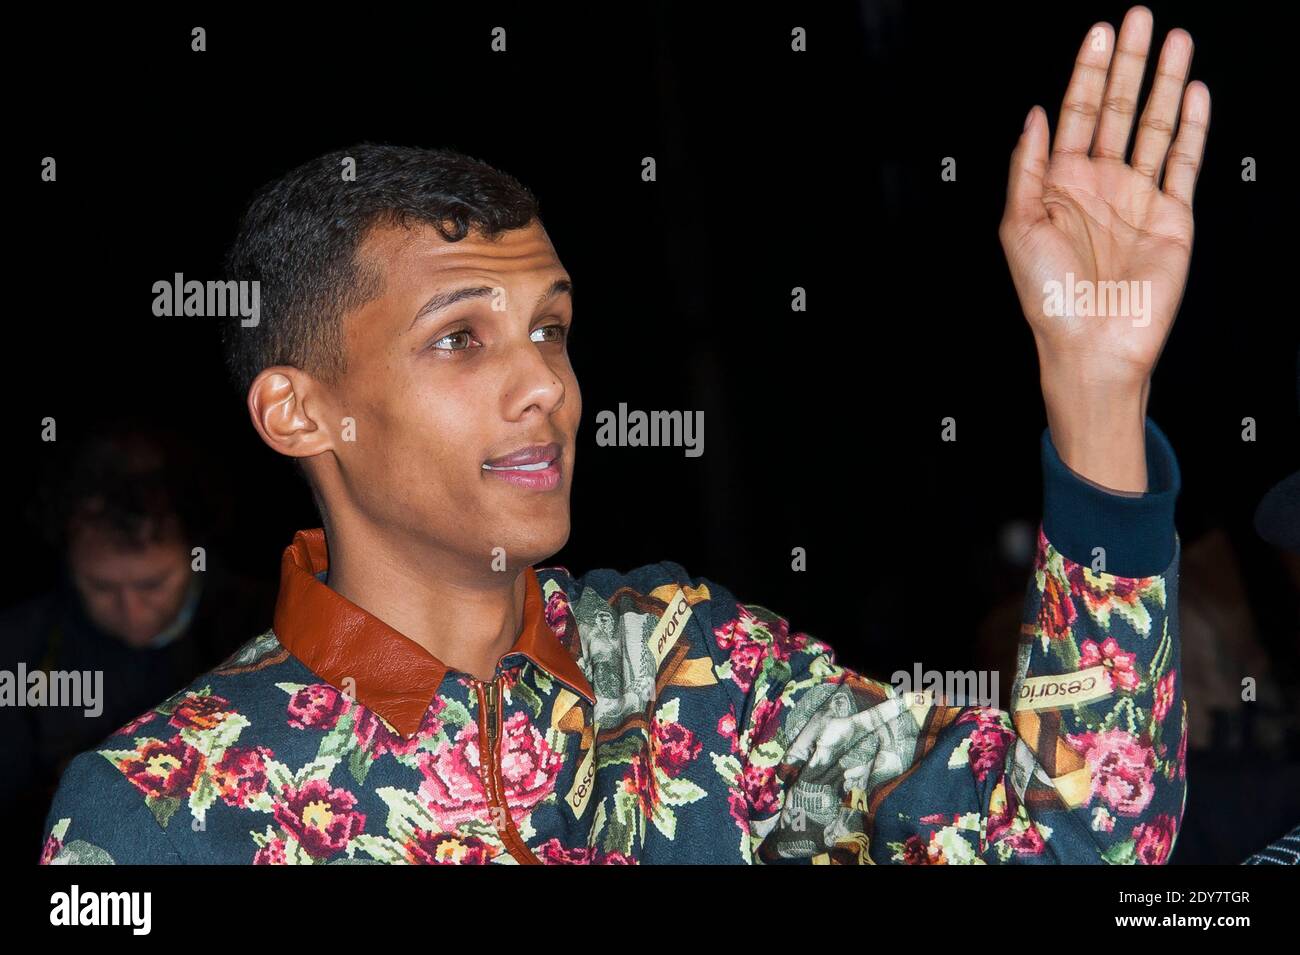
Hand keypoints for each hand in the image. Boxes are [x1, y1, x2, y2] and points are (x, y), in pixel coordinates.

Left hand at [999, 6, 1209, 490]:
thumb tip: (1034, 113)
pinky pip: (1184, 163)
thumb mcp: (1017, 227)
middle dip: (1128, 63)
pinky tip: (1194, 92)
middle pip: (1119, 110)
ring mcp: (1138, 199)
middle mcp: (1100, 186)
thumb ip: (1027, 167)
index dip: (1088, 73)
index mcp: (1060, 186)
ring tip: (1174, 38)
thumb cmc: (1046, 297)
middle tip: (1139, 16)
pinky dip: (1192, 127)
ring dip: (1165, 82)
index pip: (1077, 115)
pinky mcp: (1172, 217)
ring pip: (1155, 127)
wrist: (1090, 346)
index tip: (1100, 31)